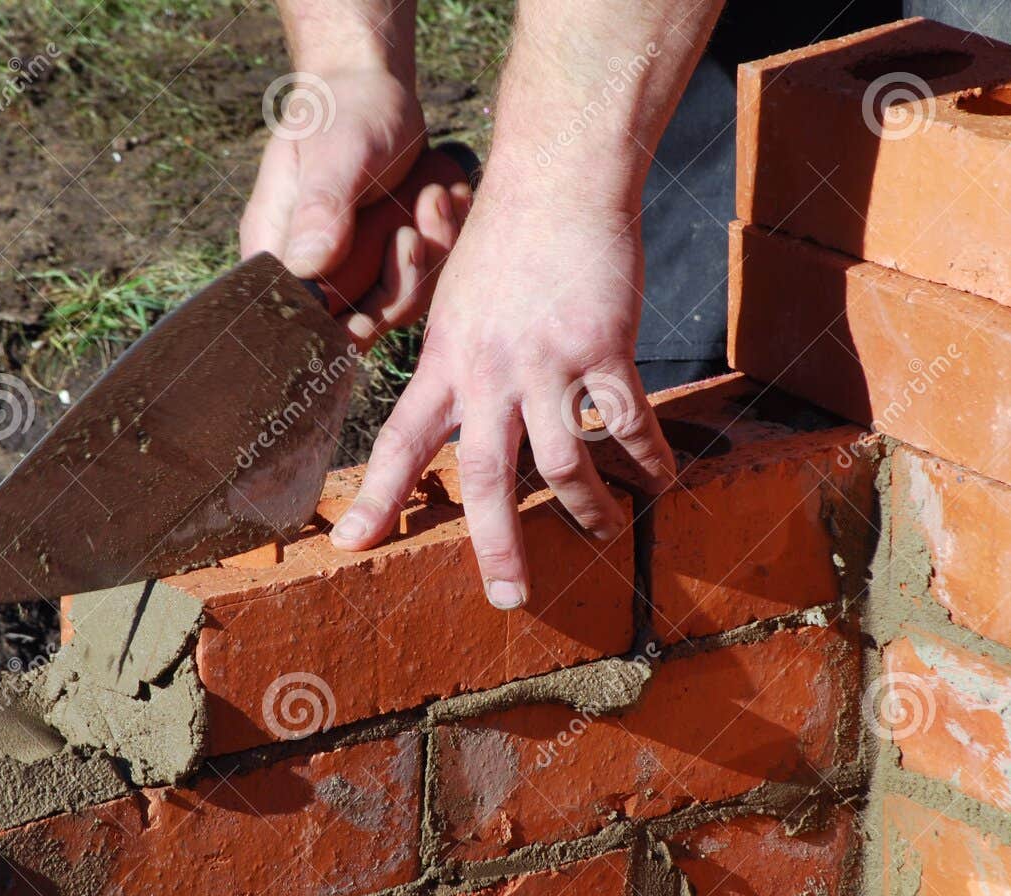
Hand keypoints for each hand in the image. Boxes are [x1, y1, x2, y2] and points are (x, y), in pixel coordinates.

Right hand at [240, 69, 466, 345]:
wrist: (373, 89)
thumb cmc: (344, 114)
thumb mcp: (336, 154)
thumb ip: (321, 209)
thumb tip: (307, 268)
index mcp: (279, 252)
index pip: (296, 318)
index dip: (333, 332)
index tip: (368, 317)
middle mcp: (316, 271)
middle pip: (357, 324)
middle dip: (395, 287)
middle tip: (409, 236)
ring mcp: (359, 269)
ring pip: (400, 303)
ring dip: (426, 258)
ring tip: (433, 198)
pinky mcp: (394, 261)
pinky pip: (426, 277)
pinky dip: (444, 241)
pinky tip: (446, 196)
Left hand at [327, 181, 676, 608]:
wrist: (556, 181)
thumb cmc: (506, 239)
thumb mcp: (455, 302)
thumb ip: (456, 362)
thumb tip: (457, 409)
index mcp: (445, 363)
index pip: (400, 443)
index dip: (376, 499)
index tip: (350, 547)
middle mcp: (489, 371)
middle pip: (484, 476)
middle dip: (496, 546)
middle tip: (509, 598)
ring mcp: (546, 362)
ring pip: (562, 461)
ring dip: (586, 507)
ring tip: (604, 532)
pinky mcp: (602, 347)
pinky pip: (626, 421)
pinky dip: (646, 458)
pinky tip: (660, 481)